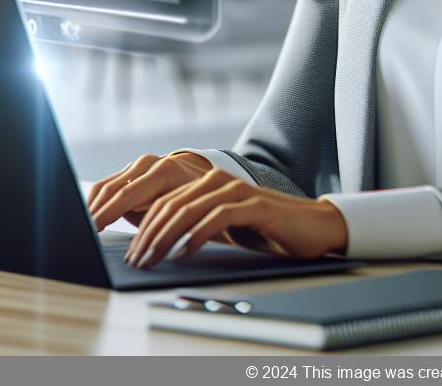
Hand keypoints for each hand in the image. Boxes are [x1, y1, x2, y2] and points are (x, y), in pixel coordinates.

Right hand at [87, 151, 213, 231]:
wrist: (200, 175)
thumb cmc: (195, 199)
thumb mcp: (185, 211)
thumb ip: (163, 223)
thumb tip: (145, 247)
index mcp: (164, 172)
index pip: (127, 194)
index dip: (107, 212)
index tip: (92, 228)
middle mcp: (148, 164)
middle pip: (111, 189)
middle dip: (94, 212)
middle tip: (80, 231)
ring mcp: (137, 165)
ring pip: (105, 186)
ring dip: (92, 208)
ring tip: (82, 228)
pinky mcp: (130, 171)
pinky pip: (107, 186)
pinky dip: (97, 203)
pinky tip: (91, 219)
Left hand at [122, 168, 348, 269]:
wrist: (311, 227)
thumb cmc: (265, 230)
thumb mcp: (223, 227)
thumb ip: (195, 225)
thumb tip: (156, 243)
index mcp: (207, 182)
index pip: (164, 201)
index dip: (143, 226)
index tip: (130, 252)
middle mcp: (219, 180)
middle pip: (171, 204)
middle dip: (148, 235)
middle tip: (136, 260)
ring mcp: (237, 190)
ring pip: (189, 209)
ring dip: (165, 237)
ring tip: (152, 259)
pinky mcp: (255, 205)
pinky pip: (218, 217)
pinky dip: (197, 235)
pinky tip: (185, 252)